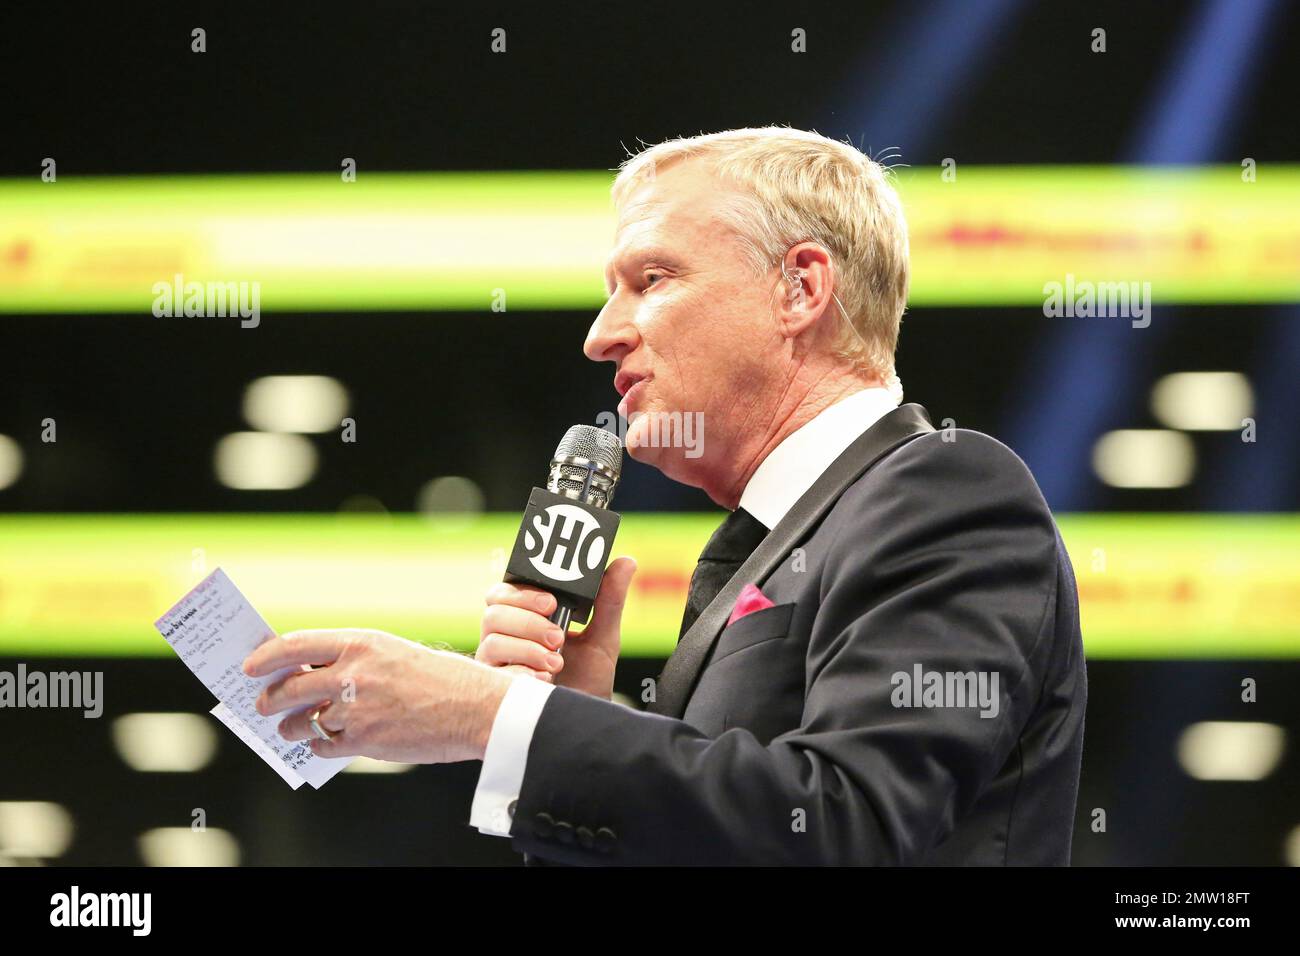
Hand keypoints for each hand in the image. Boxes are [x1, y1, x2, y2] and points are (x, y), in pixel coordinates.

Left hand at [243, 628, 512, 762]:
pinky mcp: (364, 740)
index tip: (250, 666)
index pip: (296, 645)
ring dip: (291, 727)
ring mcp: (356, 709)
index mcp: (361, 643)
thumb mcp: (394, 653)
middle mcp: (353, 673)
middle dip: (269, 699)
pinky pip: (323, 745)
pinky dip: (319, 745)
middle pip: (288, 687)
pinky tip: (327, 742)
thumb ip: (354, 659)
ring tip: (294, 727)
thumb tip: (313, 672)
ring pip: (300, 721)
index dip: (266, 656)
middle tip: (264, 704)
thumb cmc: (440, 678)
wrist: (475, 708)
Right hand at [476, 556, 636, 699]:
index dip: (524, 592)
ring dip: (527, 649)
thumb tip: (627, 561)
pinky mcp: (496, 689)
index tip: (552, 603)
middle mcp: (504, 636)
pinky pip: (496, 675)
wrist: (585, 721)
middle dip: (528, 622)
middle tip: (558, 636)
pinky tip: (544, 681)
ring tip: (557, 662)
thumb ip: (609, 600)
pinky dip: (522, 674)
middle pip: (493, 613)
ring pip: (493, 641)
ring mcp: (496, 663)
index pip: (506, 591)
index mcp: (524, 616)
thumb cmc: (588, 677)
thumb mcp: (603, 637)